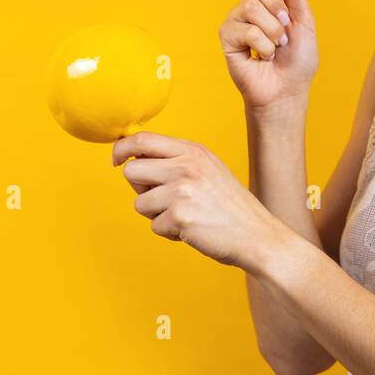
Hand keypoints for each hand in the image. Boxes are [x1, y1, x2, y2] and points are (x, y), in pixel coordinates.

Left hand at [113, 131, 285, 269]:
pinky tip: (192, 230)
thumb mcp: (208, 170)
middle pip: (132, 170)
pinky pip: (154, 226)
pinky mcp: (180, 216)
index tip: (117, 160)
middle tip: (162, 199)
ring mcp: (183, 190)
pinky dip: (169, 232)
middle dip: (139, 188)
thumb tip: (132, 159)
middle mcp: (187, 166)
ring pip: (139, 202)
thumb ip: (176, 160)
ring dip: (156, 214)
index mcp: (193, 151)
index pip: (142, 139)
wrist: (257, 235)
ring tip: (184, 216)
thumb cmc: (230, 207)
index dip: (122, 148)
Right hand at [220, 0, 317, 112]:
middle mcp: (249, 2)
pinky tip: (263, 55)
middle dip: (275, 2)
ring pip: (252, 6)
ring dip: (274, 31)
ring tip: (277, 46)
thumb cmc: (298, 58)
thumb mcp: (304, 19)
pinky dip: (263, 45)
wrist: (288, 89)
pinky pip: (246, 29)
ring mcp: (236, 18)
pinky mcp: (227, 36)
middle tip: (286, 23)